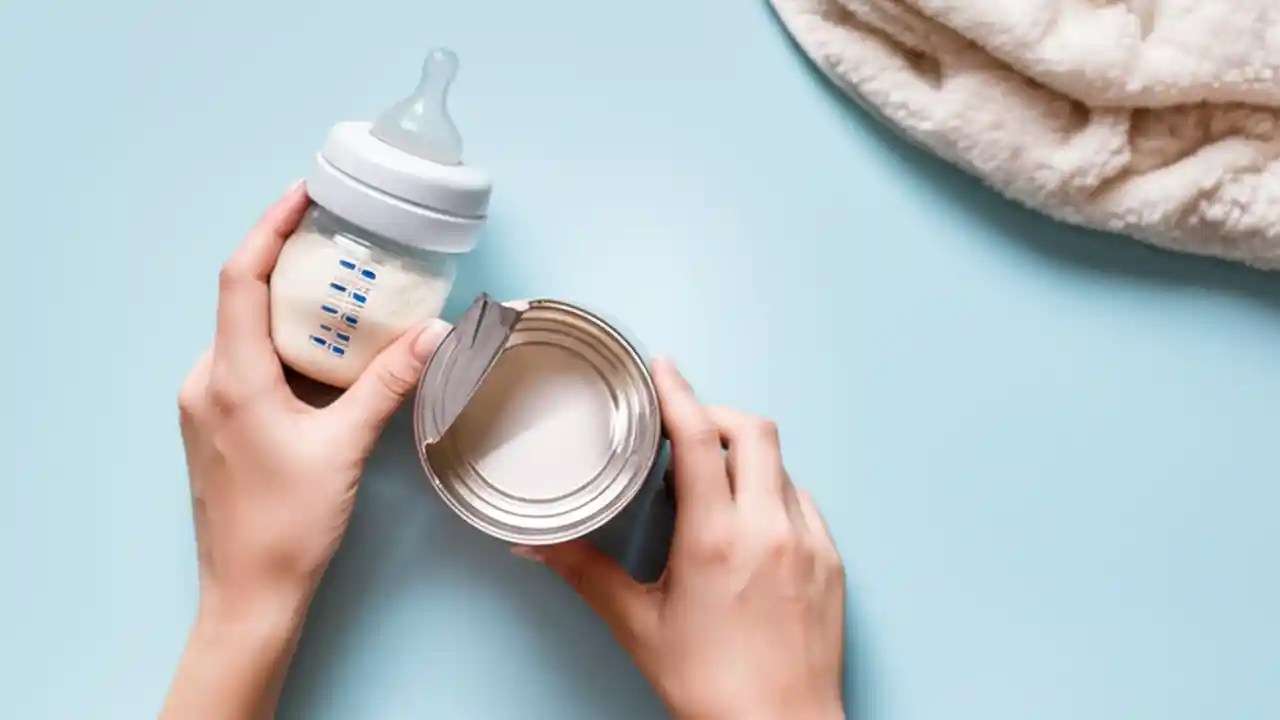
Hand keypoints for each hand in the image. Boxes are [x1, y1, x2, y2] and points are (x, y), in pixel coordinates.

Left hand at [163, 183, 448, 718]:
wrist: (250, 594)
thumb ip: (389, 384)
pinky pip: (251, 365)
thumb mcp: (345, 447)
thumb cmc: (289, 526)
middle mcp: (208, 382)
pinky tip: (332, 358)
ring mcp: (209, 406)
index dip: (270, 228)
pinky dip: (290, 348)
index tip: (304, 195)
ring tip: (348, 296)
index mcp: (231, 377)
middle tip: (344, 243)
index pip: (241, 278)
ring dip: (296, 311)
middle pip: (245, 300)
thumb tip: (437, 334)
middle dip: (293, 265)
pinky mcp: (220, 426)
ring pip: (250, 335)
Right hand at [518, 359, 845, 719]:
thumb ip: (585, 574)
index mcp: (716, 539)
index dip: (678, 393)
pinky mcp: (832, 561)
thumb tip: (534, 545)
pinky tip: (750, 520)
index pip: (699, 439)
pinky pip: (804, 501)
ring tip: (714, 480)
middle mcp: (769, 530)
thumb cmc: (711, 686)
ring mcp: (809, 543)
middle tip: (685, 427)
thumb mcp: (639, 626)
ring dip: (748, 455)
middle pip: (754, 430)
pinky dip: (775, 491)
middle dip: (717, 414)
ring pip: (783, 463)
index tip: (663, 368)